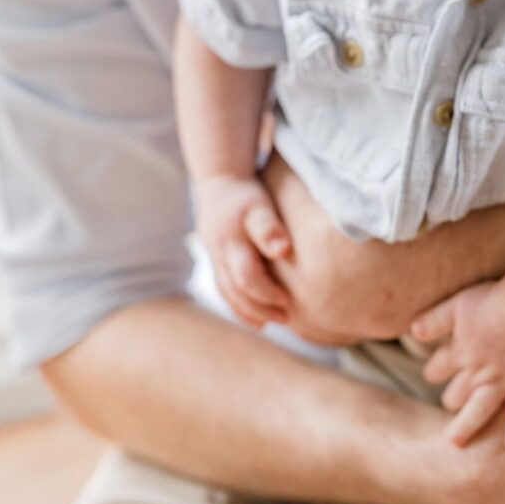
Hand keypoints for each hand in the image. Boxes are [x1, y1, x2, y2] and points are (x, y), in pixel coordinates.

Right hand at [192, 173, 292, 329]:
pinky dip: (239, 305)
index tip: (289, 300)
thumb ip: (268, 227)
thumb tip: (282, 250)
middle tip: (287, 317)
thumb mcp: (258, 204)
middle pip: (236, 291)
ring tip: (273, 322)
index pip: (247, 278)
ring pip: (228, 292)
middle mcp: (220, 254)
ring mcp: (215, 257)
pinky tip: (257, 319)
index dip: (267, 293)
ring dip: (249, 311)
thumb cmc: (246, 193)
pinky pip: (225, 288)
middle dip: (260, 308)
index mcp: (232, 243)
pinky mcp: (216, 258)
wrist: (220, 180)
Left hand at [411, 281, 504, 450]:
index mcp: (460, 350)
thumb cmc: (495, 299)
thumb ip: (434, 319)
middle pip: (457, 391)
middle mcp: (478, 371)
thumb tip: (412, 332)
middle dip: (452, 396)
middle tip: (450, 401)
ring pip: (479, 408)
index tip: (433, 372)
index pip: (438, 367)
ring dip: (466, 425)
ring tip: (454, 441)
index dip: (434, 370)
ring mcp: (503, 381)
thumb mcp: (457, 303)